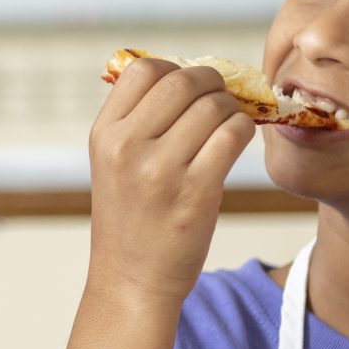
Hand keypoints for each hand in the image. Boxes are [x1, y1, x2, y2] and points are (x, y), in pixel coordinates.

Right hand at [86, 57, 254, 303]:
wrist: (132, 280)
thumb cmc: (131, 218)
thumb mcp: (113, 163)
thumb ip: (137, 120)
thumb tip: (186, 75)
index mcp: (104, 134)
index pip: (143, 68)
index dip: (175, 69)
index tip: (188, 89)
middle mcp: (127, 147)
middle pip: (183, 81)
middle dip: (211, 84)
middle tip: (220, 100)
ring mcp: (160, 170)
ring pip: (214, 106)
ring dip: (232, 109)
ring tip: (228, 125)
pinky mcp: (195, 192)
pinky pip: (233, 135)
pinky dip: (243, 130)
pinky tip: (236, 142)